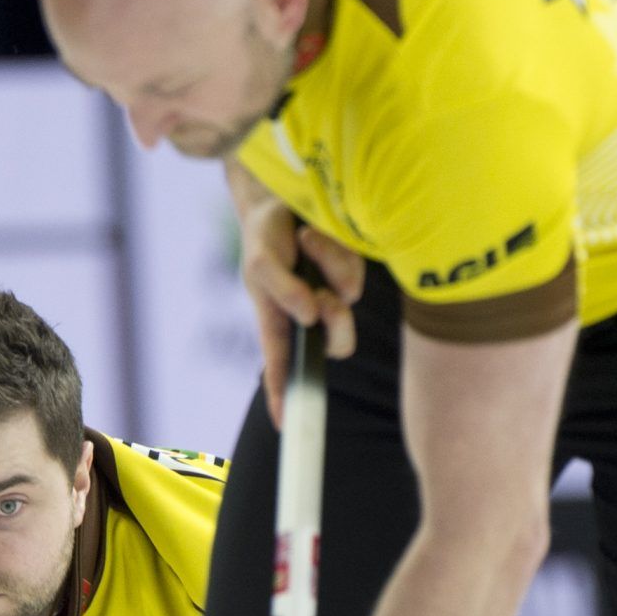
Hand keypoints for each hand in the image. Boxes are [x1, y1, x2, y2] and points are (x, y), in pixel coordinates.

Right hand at [237, 196, 364, 423]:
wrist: (286, 190)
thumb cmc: (266, 233)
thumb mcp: (260, 262)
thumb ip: (281, 290)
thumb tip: (310, 315)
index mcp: (280, 322)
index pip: (283, 368)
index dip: (283, 397)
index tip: (286, 425)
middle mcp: (313, 313)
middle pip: (339, 343)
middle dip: (337, 324)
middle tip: (324, 298)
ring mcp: (336, 291)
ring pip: (349, 298)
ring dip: (327, 264)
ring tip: (305, 240)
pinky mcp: (355, 268)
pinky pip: (356, 268)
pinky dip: (334, 248)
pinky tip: (315, 233)